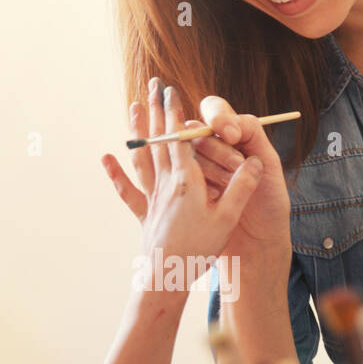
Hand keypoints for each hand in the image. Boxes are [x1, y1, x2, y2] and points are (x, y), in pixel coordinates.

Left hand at [101, 78, 263, 294]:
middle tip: (152, 85)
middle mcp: (165, 184)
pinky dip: (116, 172)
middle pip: (159, 140)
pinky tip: (106, 158)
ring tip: (133, 108)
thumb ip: (241, 188)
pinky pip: (128, 189)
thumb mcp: (227, 218)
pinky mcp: (145, 212)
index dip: (174, 113)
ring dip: (138, 131)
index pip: (179, 139)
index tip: (171, 90)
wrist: (166, 278)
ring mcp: (152, 197)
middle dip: (156, 111)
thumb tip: (256, 161)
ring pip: (143, 157)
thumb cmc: (198, 249)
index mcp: (185, 181)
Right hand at [191, 95, 291, 262]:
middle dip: (219, 150)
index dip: (219, 117)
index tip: (232, 135)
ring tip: (228, 189)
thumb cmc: (268, 201)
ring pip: (188, 154)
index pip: (214, 108)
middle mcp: (211, 147)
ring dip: (212, 171)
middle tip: (238, 168)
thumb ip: (252, 134)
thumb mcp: (268, 163)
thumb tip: (227, 124)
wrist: (259, 240)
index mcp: (233, 134)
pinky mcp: (187, 190)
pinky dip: (198, 187)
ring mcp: (196, 168)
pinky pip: (180, 177)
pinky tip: (215, 199)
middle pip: (198, 132)